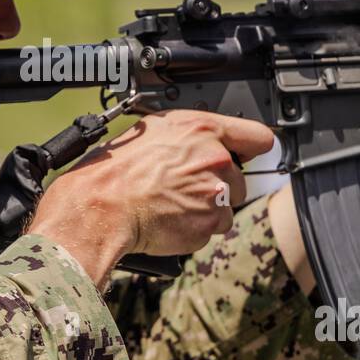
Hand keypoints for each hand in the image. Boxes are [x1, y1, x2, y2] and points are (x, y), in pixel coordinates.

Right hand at [28, 110, 273, 285]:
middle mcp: (216, 160)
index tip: (249, 152)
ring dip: (207, 209)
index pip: (257, 136)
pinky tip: (169, 218)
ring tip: (172, 203)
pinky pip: (211, 229)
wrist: (102, 206)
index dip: (252, 146)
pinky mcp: (209, 225)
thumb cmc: (117, 168)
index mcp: (203, 130)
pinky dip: (194, 228)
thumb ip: (191, 134)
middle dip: (218, 184)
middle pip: (240, 178)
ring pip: (226, 206)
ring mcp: (216, 195)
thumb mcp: (154, 130)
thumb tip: (204, 139)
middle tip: (183, 186)